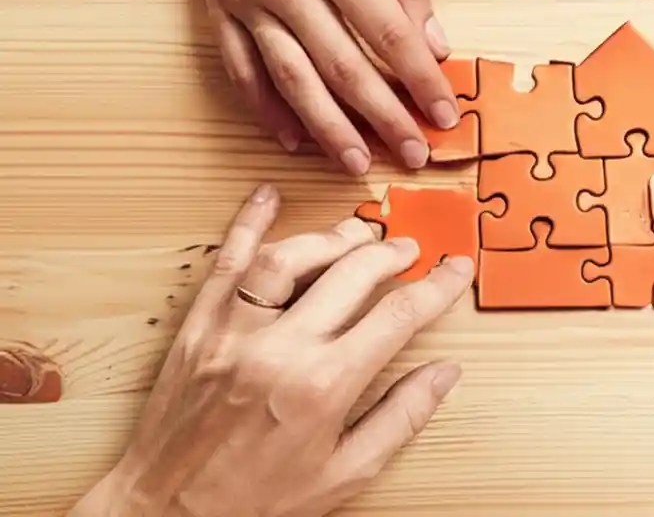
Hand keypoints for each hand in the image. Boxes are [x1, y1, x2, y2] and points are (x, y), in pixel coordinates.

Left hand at [71, 185, 473, 515]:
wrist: (168, 514)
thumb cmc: (257, 502)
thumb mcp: (345, 474)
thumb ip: (401, 418)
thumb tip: (446, 373)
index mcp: (324, 387)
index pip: (397, 317)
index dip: (436, 287)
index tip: (456, 269)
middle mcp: (280, 349)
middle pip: (351, 275)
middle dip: (391, 254)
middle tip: (410, 248)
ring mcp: (235, 333)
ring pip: (289, 258)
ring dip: (330, 237)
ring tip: (358, 232)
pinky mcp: (198, 328)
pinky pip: (225, 263)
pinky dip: (246, 224)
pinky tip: (268, 198)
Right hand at [158, 0, 456, 174]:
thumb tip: (433, 43)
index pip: (390, 37)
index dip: (422, 82)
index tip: (445, 115)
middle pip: (344, 69)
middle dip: (383, 120)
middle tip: (410, 155)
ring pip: (292, 80)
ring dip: (327, 129)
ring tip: (355, 164)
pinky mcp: (216, 4)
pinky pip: (241, 69)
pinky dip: (265, 108)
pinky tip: (290, 136)